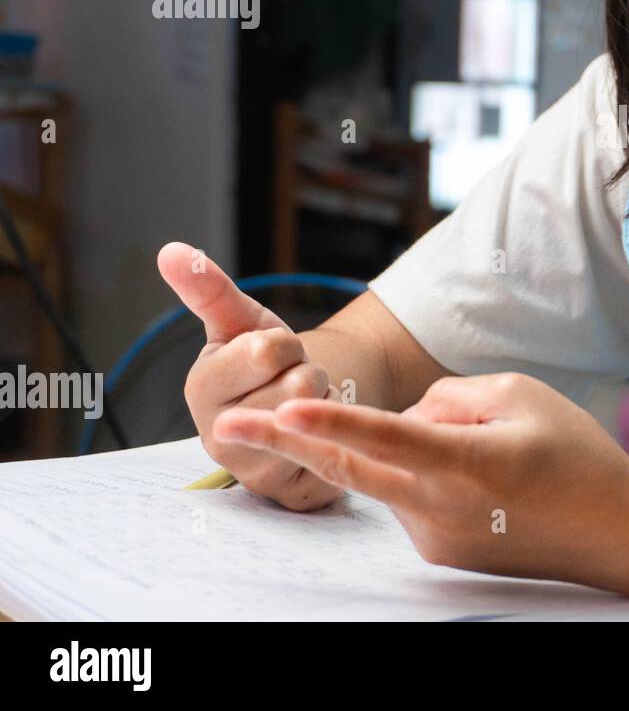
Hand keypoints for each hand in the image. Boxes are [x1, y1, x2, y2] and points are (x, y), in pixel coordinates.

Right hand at [157, 241, 344, 510]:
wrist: (296, 407)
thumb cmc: (262, 363)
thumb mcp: (241, 320)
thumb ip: (209, 288)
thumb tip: (170, 251)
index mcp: (200, 389)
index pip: (265, 350)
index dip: (284, 343)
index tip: (273, 354)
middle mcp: (220, 440)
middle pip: (299, 384)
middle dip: (306, 372)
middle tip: (290, 382)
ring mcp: (256, 473)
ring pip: (319, 417)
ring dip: (324, 402)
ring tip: (303, 406)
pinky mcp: (295, 495)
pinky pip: (337, 450)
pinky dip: (340, 434)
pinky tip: (321, 436)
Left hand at [210, 372, 628, 594]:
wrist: (615, 533)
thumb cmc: (576, 455)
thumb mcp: (521, 394)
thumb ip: (449, 396)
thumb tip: (403, 417)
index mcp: (468, 465)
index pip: (388, 437)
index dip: (334, 421)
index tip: (285, 409)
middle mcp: (442, 510)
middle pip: (352, 468)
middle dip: (284, 444)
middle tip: (226, 426)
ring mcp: (435, 539)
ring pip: (394, 471)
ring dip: (408, 447)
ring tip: (496, 446)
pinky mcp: (439, 553)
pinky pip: (413, 494)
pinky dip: (429, 472)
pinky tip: (488, 479)